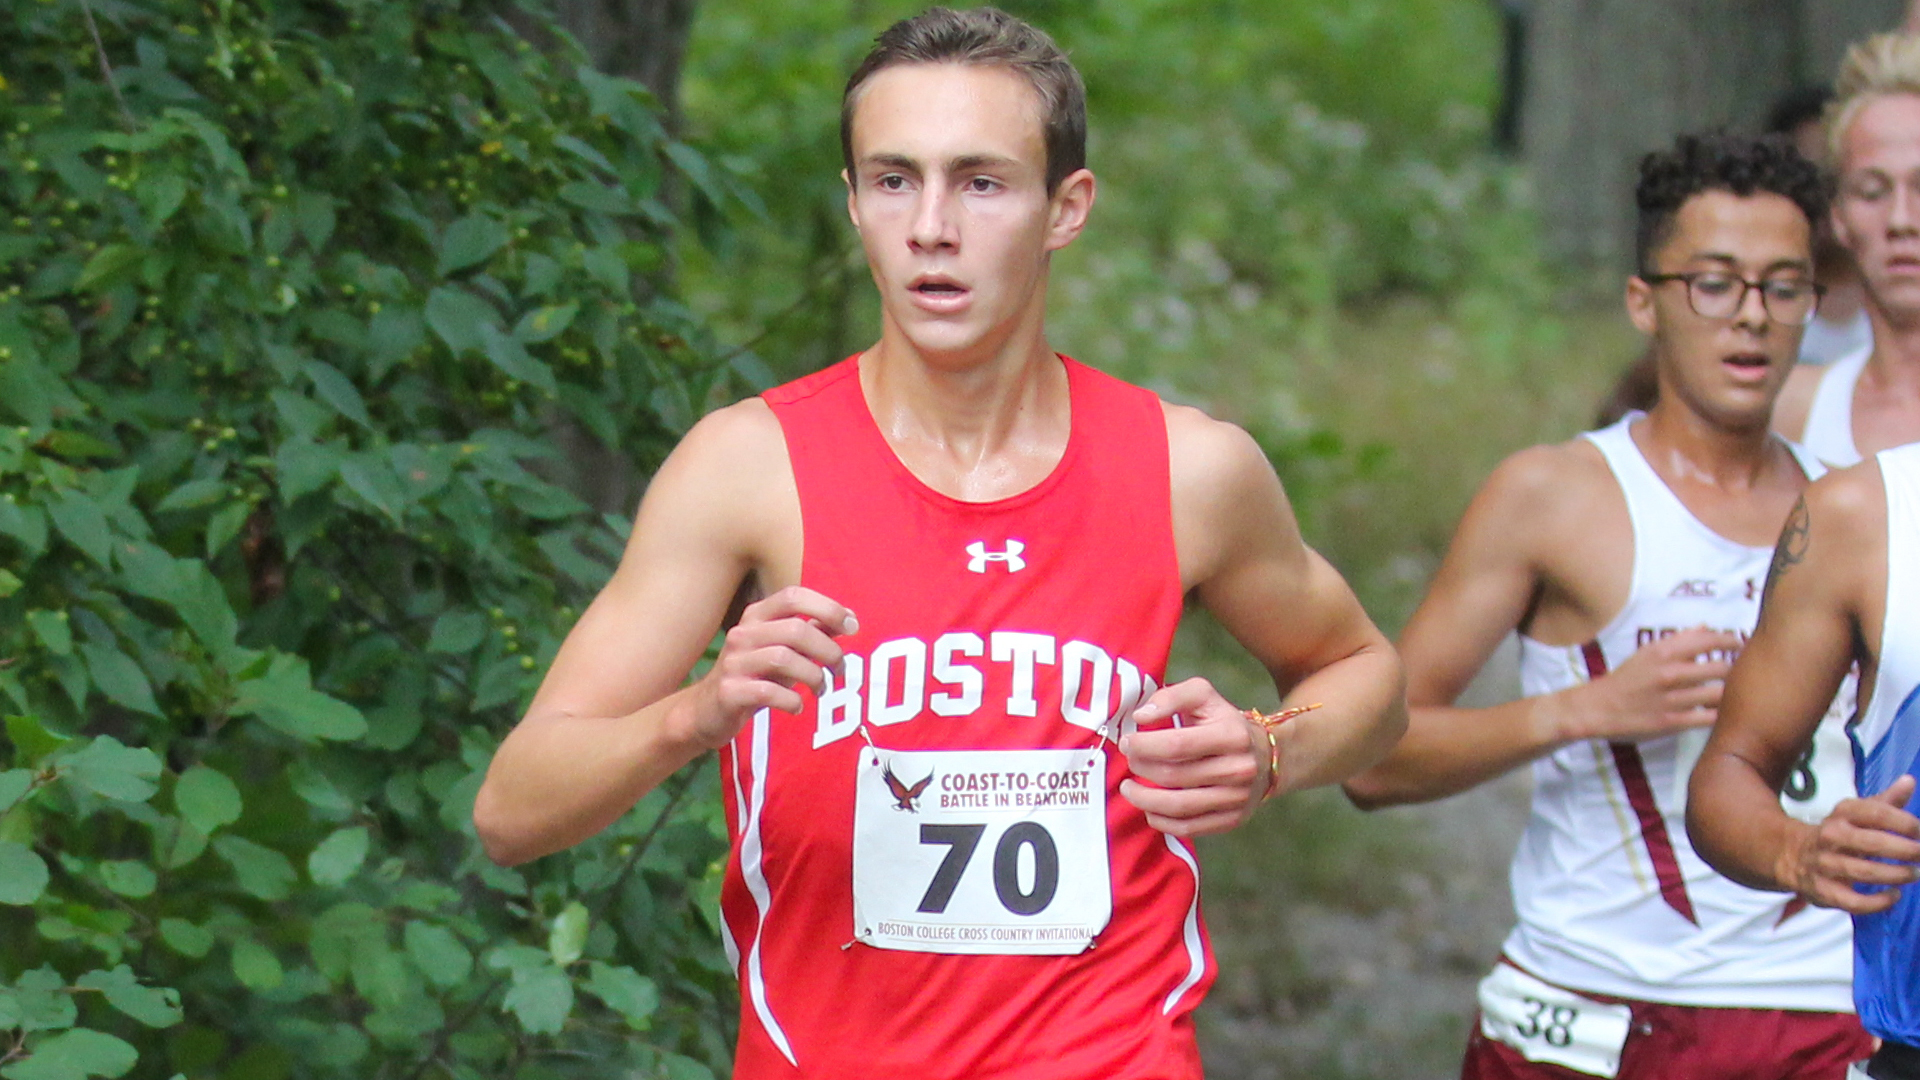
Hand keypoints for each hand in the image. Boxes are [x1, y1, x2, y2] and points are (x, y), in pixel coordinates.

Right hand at [682, 586, 855, 749]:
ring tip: (820, 689)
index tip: (852, 626)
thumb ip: (812, 633)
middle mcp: (743, 633)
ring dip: (813, 676)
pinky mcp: (729, 692)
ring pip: (784, 658)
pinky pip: (768, 692)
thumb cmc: (752, 676)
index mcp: (757, 616)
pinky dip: (791, 701)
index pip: (793, 596)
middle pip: (795, 630)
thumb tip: (848, 619)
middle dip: (828, 650)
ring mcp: (733, 662)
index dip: (827, 607)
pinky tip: (797, 707)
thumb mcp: (782, 650)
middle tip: (839, 669)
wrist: (705, 712)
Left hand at [1118, 677, 1264, 836]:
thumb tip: (1141, 716)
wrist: (1265, 755)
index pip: (1177, 745)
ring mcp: (1237, 798)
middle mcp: (1239, 769)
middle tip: (1129, 760)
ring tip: (1128, 789)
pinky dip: (1161, 821)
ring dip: (1144, 799)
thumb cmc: (1222, 722)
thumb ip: (1170, 697)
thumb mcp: (1203, 696)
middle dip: (1141, 768)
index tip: (1127, 742)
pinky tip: (1149, 808)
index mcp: (1232, 735)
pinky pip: (1188, 828)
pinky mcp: (1232, 820)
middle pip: (1174, 775)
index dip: (1144, 745)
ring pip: (1179, 807)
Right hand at [1559, 627, 1740, 741]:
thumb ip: (1679, 640)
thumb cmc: (1625, 679)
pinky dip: (1720, 713)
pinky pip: (1710, 717)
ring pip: (1719, 693)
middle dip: (1736, 669)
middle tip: (1741, 670)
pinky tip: (1721, 710)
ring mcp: (1673, 699)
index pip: (1709, 640)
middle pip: (1721, 668)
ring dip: (1730, 692)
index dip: (1730, 641)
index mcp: (1663, 652)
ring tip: (1733, 691)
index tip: (1739, 643)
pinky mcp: (1673, 722)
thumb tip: (1706, 627)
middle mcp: (1670, 673)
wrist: (1597, 709)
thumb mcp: (1647, 653)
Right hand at [1786, 776, 1919, 914]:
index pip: (1878, 813)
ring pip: (1865, 872)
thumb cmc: (1838, 833)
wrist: (1789, 854)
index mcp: (1842, 814)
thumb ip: (1886, 801)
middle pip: (1873, 844)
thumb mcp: (1856, 813)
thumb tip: (1910, 781)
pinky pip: (1853, 901)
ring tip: (1915, 874)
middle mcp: (1831, 836)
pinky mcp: (1823, 891)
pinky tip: (1894, 895)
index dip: (1906, 823)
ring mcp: (1825, 865)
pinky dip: (1878, 902)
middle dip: (1906, 851)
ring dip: (1896, 875)